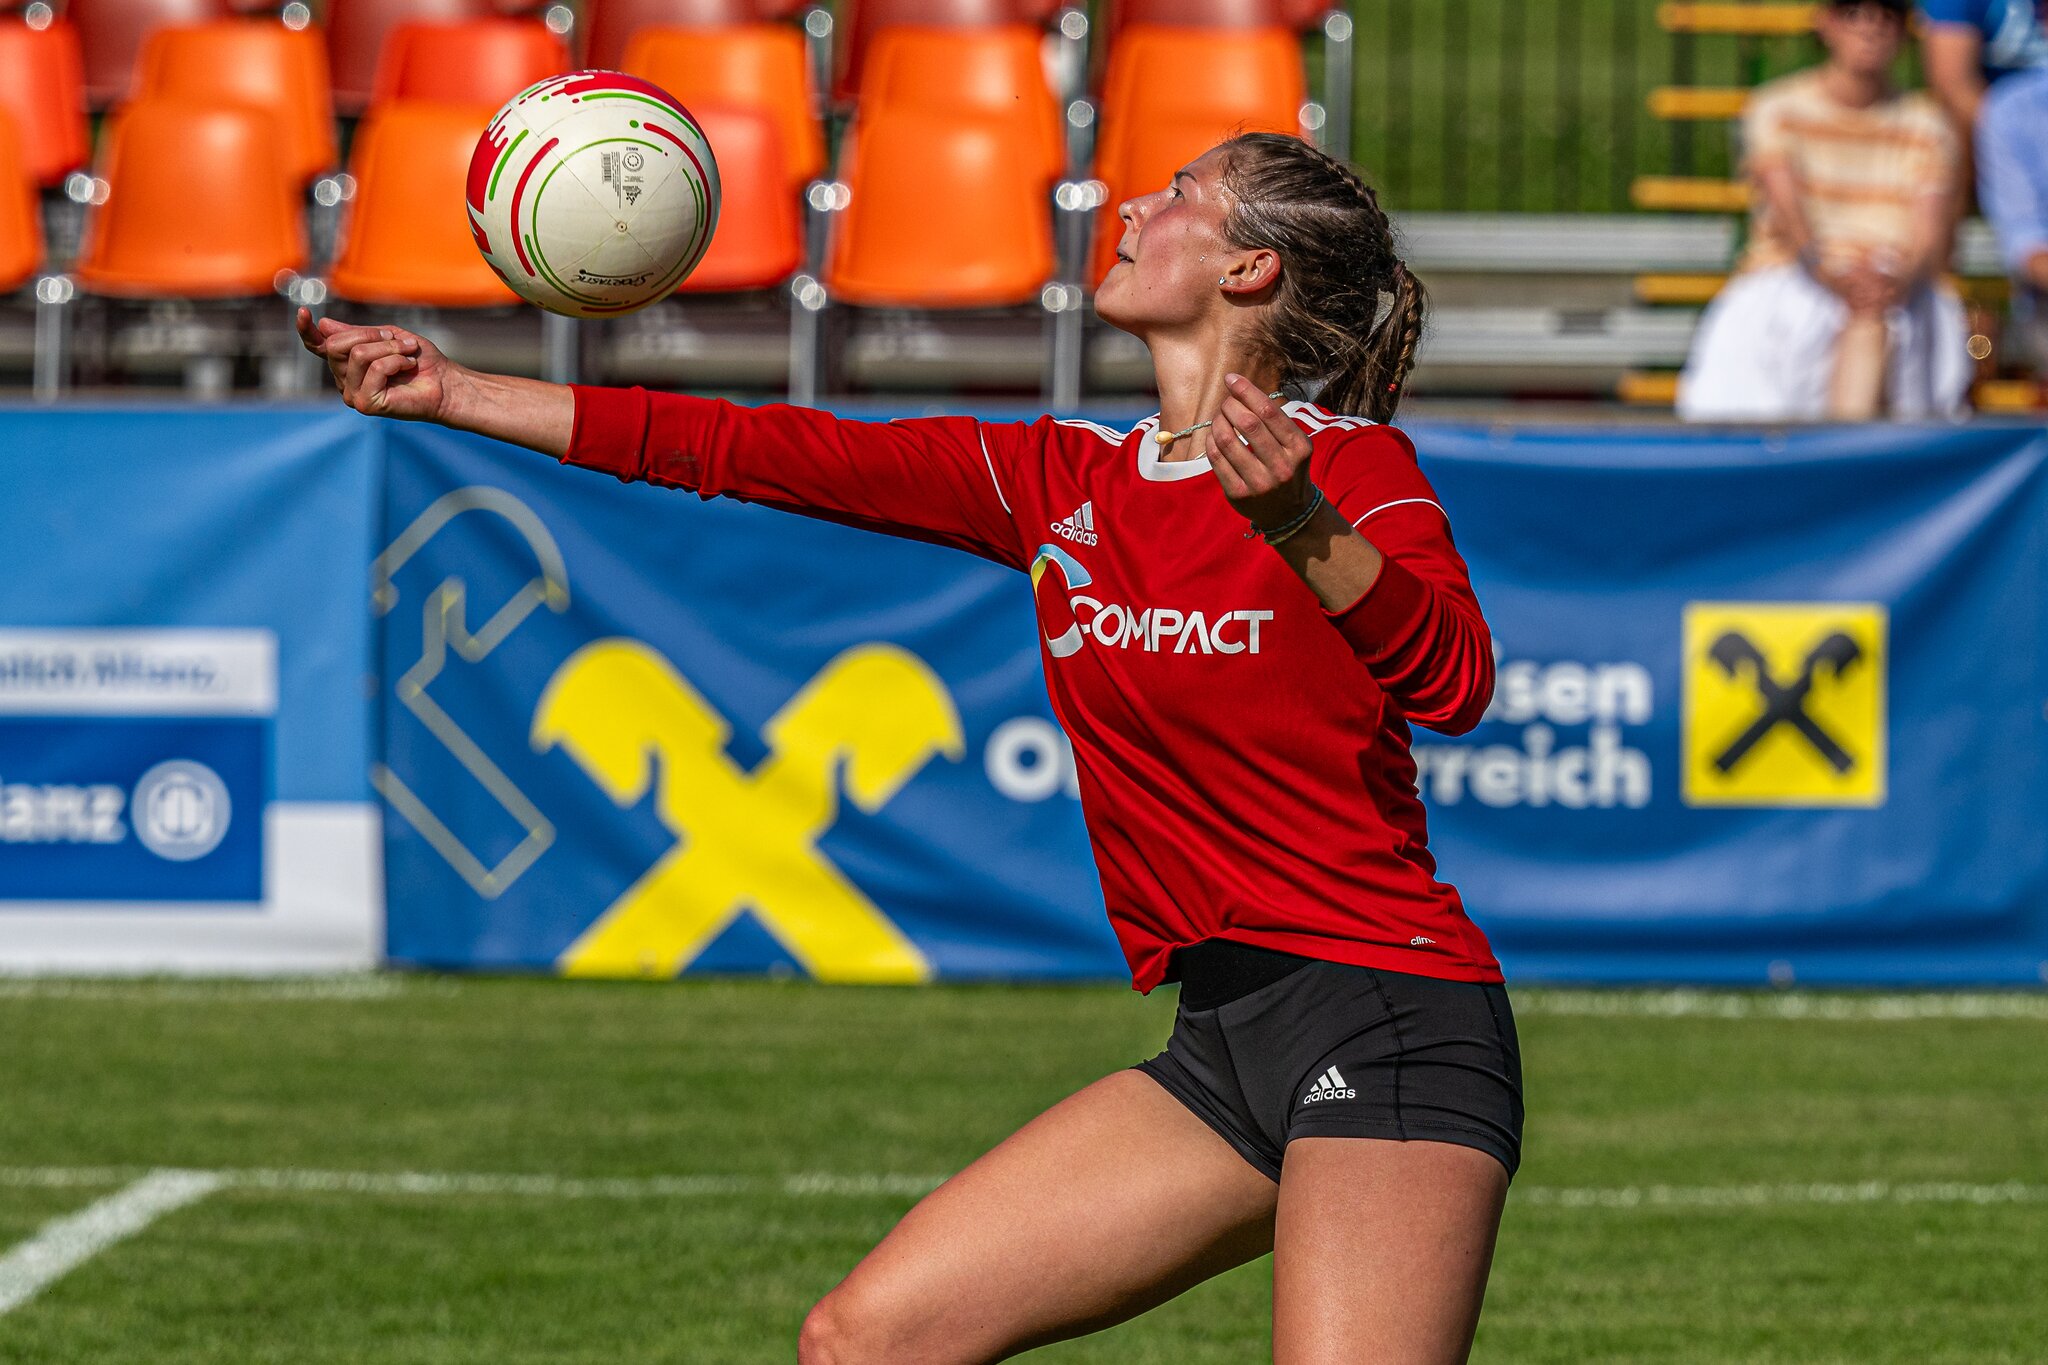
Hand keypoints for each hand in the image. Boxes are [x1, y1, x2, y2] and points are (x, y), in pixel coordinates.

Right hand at [294, 308, 466, 422]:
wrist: (445, 382)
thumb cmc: (420, 360)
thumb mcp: (387, 337)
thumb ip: (357, 333)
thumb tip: (324, 325)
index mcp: (347, 364)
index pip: (318, 347)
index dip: (307, 331)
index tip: (303, 312)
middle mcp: (344, 381)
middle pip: (337, 345)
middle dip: (371, 335)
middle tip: (398, 341)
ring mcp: (353, 395)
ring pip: (358, 355)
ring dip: (389, 348)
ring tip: (408, 355)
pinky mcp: (366, 404)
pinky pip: (374, 369)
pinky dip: (395, 362)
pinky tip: (407, 369)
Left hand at [1204, 373, 1315, 530]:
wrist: (1289, 512)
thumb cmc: (1288, 467)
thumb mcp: (1295, 445)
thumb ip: (1275, 421)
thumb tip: (1239, 389)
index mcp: (1299, 448)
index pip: (1268, 411)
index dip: (1246, 390)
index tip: (1231, 379)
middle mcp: (1281, 466)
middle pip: (1247, 423)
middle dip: (1230, 405)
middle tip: (1226, 402)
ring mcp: (1259, 483)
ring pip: (1227, 439)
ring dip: (1217, 421)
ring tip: (1219, 417)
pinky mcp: (1238, 494)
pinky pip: (1216, 459)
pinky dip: (1211, 440)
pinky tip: (1214, 435)